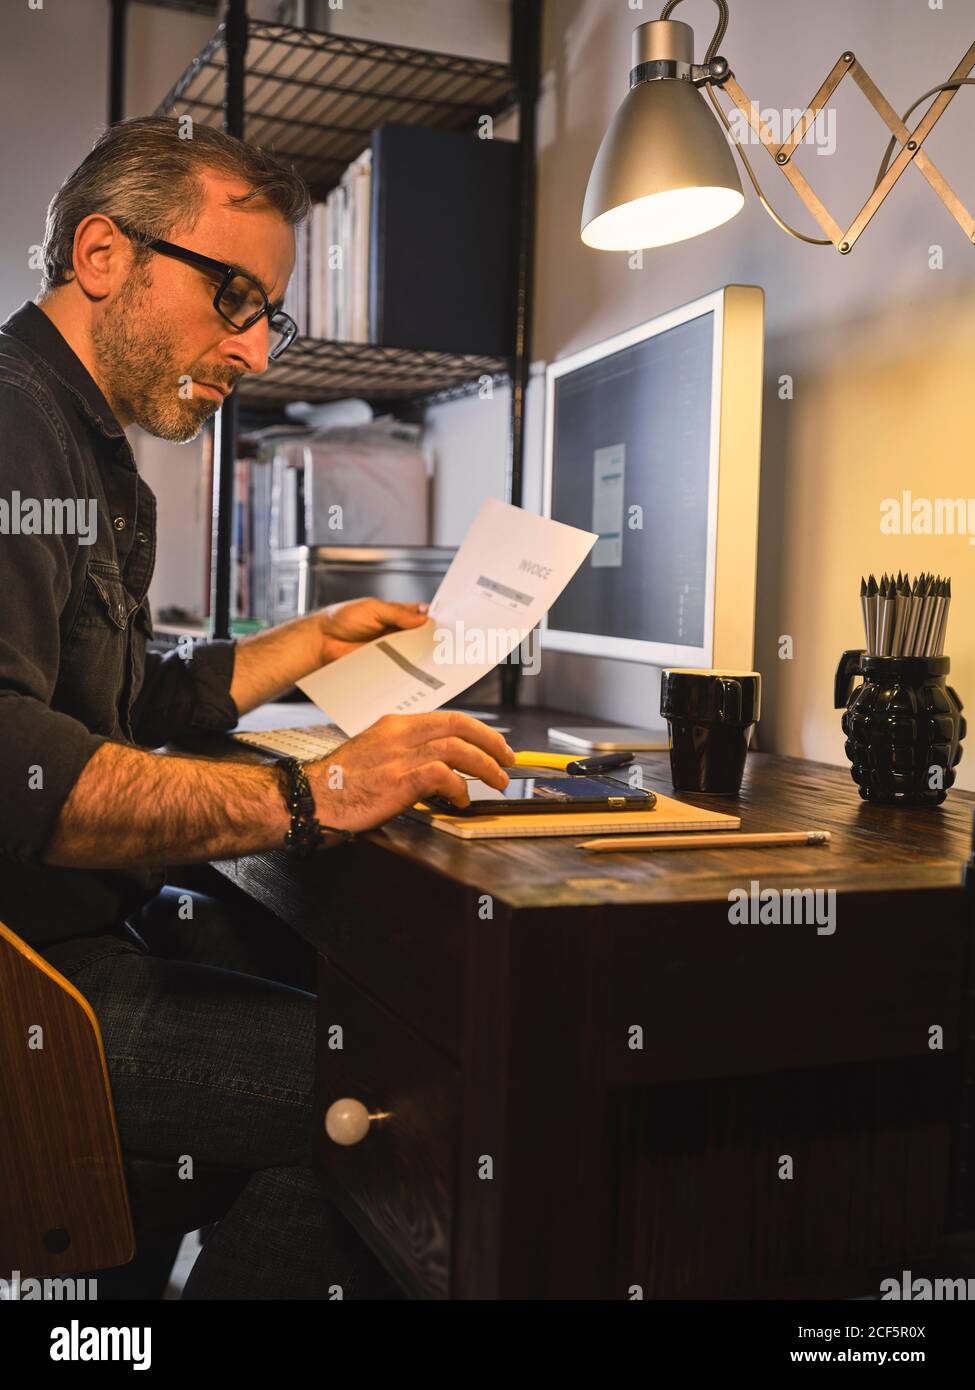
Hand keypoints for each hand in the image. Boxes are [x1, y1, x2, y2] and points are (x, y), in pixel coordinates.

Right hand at [305, 711, 515, 831]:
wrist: (310, 798)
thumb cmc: (339, 783)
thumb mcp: (374, 754)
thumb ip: (405, 753)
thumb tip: (439, 767)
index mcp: (395, 725)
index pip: (448, 718)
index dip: (479, 731)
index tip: (494, 745)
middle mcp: (400, 734)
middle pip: (460, 726)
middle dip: (491, 742)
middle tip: (507, 760)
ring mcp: (399, 756)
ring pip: (458, 749)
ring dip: (485, 766)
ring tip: (495, 782)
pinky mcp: (398, 780)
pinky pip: (442, 775)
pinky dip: (459, 788)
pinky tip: (461, 800)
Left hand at [313, 597, 429, 664]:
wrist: (321, 641)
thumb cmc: (341, 619)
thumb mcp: (372, 608)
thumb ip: (397, 613)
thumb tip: (421, 618)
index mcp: (395, 615)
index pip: (420, 616)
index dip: (433, 620)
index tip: (444, 625)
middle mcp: (395, 633)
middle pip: (420, 637)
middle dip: (429, 640)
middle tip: (438, 643)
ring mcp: (390, 651)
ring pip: (412, 655)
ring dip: (418, 656)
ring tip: (426, 657)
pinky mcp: (383, 666)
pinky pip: (398, 669)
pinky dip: (405, 670)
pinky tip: (410, 669)